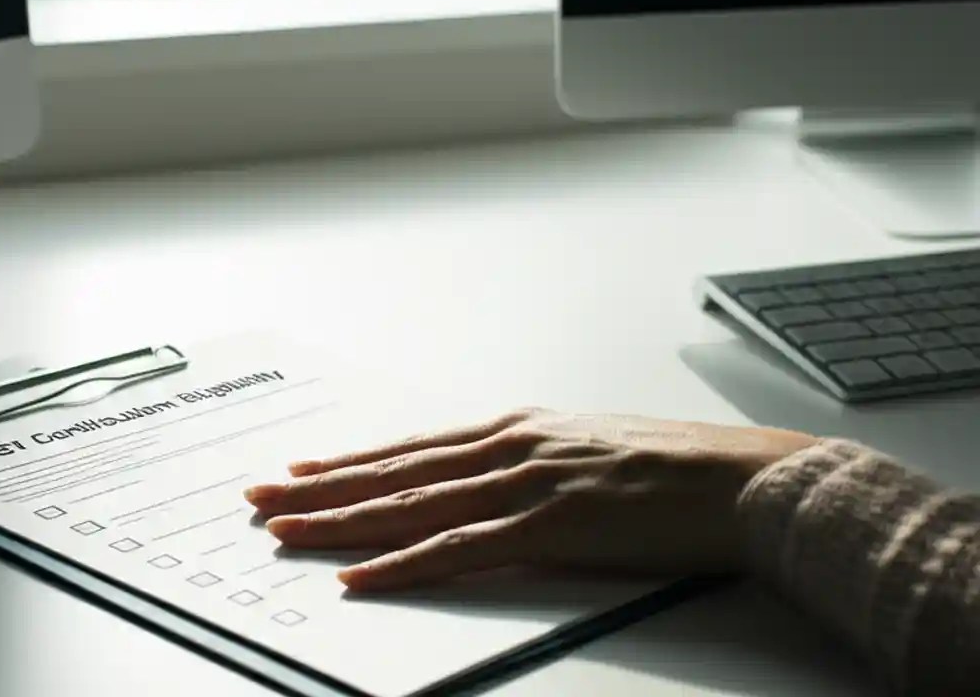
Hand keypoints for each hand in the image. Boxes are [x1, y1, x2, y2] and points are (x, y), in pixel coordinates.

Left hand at [243, 409, 818, 591]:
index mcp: (521, 428)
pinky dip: (400, 564)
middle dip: (322, 487)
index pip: (416, 448)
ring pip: (409, 504)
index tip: (305, 470)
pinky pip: (456, 548)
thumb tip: (502, 478)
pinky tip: (358, 577)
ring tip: (285, 531)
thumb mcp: (595, 450)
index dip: (353, 461)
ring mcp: (525, 482)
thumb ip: (540, 462)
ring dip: (339, 522)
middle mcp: (510, 446)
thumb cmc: (679, 470)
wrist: (745, 479)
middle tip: (261, 496)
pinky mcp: (548, 524)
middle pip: (395, 470)